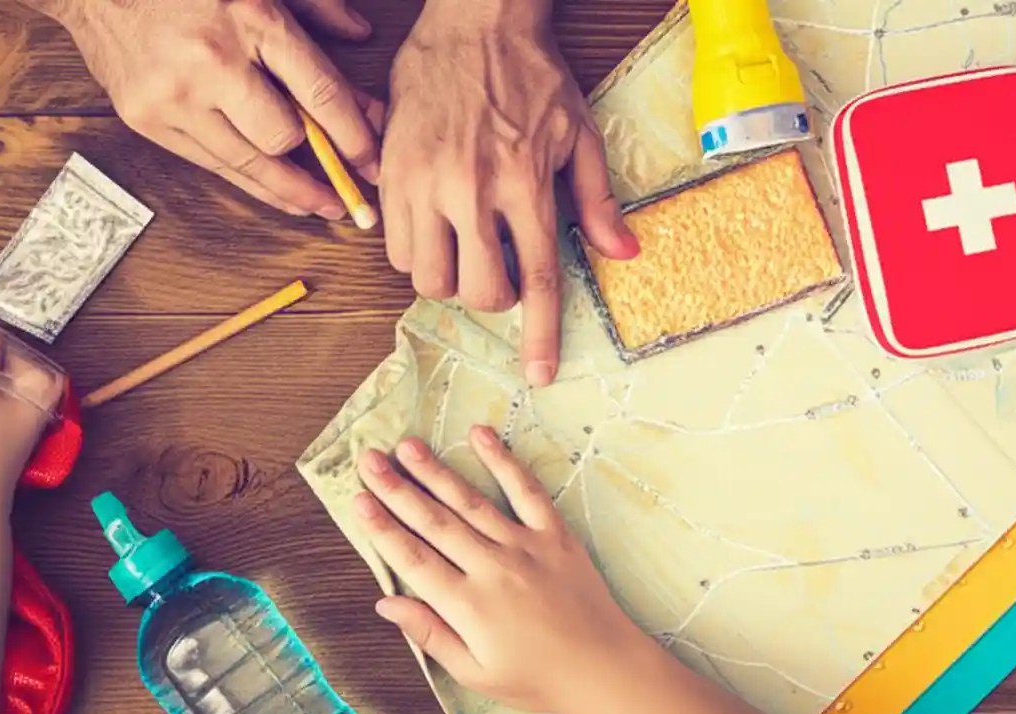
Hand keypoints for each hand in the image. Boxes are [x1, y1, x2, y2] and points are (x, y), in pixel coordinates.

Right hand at [49, 0, 380, 217]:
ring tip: (322, 208)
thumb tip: (362, 37)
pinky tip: (277, 192)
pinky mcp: (148, 120)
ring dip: (290, 190)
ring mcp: (175, 96)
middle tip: (352, 186)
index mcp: (251, 17)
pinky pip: (211, 164)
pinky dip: (249, 180)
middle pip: (283, 136)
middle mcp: (213, 61)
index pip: (319, 92)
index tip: (374, 162)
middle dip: (320, 163)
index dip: (354, 136)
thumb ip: (317, 7)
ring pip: (247, 163)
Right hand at [355, 427, 760, 713]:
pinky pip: (525, 491)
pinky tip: (481, 436)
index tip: (358, 500)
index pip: (413, 559)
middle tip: (369, 460)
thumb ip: (429, 633)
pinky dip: (503, 461)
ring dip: (436, 471)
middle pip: (434, 522)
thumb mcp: (474, 671)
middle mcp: (492, 569)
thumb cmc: (536, 677)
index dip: (382, 528)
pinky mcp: (554, 534)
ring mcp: (524, 546)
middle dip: (397, 489)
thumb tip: (386, 604)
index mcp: (468, 606)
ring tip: (407, 446)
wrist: (603, 669)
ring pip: (470, 502)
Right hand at [380, 1, 638, 386]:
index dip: (540, 336)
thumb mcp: (579, 132)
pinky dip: (415, 253)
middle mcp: (472, 189)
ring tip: (461, 249)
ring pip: (428, 278)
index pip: (537, 279)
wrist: (473, 21)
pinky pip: (394, 247)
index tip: (539, 375)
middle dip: (490, 298)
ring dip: (449, 279)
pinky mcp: (392, 173)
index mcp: (526, 183)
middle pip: (477, 290)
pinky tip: (432, 227)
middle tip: (496, 270)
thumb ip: (597, 199)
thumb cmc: (531, 74)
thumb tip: (623, 253)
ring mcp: (426, 183)